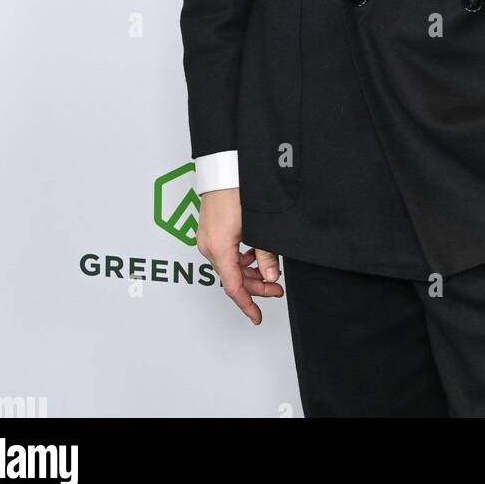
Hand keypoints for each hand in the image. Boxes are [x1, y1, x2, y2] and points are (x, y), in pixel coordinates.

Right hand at [195, 188, 283, 322]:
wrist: (225, 167)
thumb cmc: (239, 190)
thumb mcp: (258, 226)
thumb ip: (265, 255)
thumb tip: (271, 278)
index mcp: (219, 248)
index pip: (233, 287)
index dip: (247, 304)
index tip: (257, 316)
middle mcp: (209, 245)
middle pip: (232, 277)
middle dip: (255, 286)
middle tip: (277, 289)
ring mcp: (208, 237)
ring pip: (229, 265)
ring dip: (249, 272)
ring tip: (270, 272)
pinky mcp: (210, 230)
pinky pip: (225, 253)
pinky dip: (240, 259)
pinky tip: (254, 255)